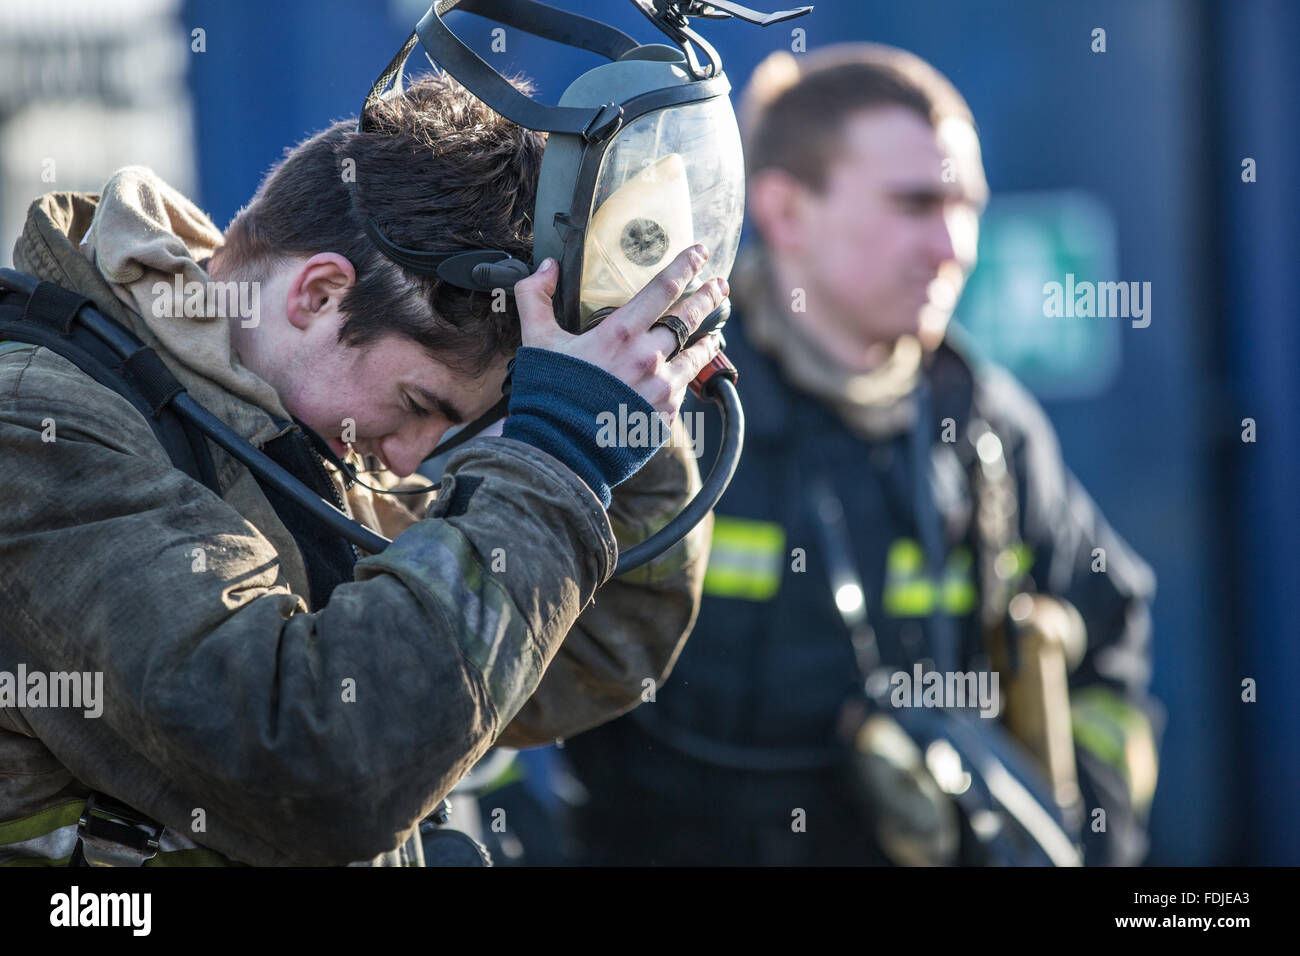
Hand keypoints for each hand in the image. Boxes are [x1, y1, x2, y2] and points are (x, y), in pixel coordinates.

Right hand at [513, 244, 727, 425]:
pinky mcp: (664, 414)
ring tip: (715, 332)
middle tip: (719, 286)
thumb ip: (535, 299)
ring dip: (708, 340)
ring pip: (695, 355)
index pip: (663, 288)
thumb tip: (547, 268)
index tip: (699, 253)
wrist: (561, 449)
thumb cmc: (549, 394)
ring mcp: (660, 387)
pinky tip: (689, 371)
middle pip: (689, 318)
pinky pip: (683, 389)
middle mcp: (647, 357)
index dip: (685, 265)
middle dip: (707, 297)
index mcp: (619, 333)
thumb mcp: (537, 341)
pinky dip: (687, 376)